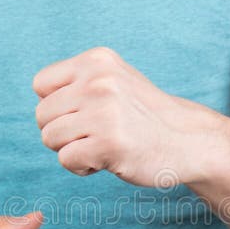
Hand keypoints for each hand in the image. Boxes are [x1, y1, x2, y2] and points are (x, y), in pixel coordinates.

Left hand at [33, 46, 214, 186]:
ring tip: (100, 146)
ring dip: (71, 150)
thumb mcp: (113, 81)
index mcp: (97, 61)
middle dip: (61, 131)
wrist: (189, 140)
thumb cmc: (144, 117)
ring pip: (50, 138)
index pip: (40, 85)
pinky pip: (66, 160)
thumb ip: (77, 83)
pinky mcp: (108, 143)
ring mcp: (104, 112)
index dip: (55, 106)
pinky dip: (81, 167)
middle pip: (41, 115)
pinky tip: (105, 160)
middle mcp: (99, 81)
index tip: (82, 114)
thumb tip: (40, 102)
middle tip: (93, 135)